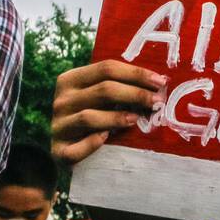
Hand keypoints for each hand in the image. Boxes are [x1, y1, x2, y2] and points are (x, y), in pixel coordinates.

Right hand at [51, 60, 166, 164]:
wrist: (70, 148)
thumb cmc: (96, 116)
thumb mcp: (102, 97)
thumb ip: (120, 86)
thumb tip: (160, 82)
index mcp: (71, 79)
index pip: (107, 68)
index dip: (137, 74)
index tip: (161, 82)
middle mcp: (62, 100)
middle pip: (103, 90)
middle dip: (136, 94)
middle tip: (158, 102)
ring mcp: (58, 125)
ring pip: (89, 117)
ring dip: (117, 118)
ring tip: (138, 119)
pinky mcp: (58, 150)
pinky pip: (76, 148)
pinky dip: (92, 144)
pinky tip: (107, 139)